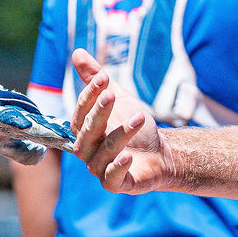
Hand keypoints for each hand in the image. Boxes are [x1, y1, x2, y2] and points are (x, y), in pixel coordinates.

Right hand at [70, 50, 175, 192]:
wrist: (159, 153)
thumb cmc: (132, 125)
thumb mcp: (117, 97)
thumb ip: (94, 78)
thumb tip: (77, 52)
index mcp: (83, 130)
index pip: (80, 111)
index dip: (89, 94)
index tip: (103, 76)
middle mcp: (87, 150)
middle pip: (88, 131)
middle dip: (99, 112)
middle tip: (111, 94)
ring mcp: (100, 169)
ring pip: (104, 152)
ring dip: (121, 134)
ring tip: (139, 117)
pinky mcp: (116, 184)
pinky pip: (112, 179)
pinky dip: (118, 168)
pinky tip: (128, 157)